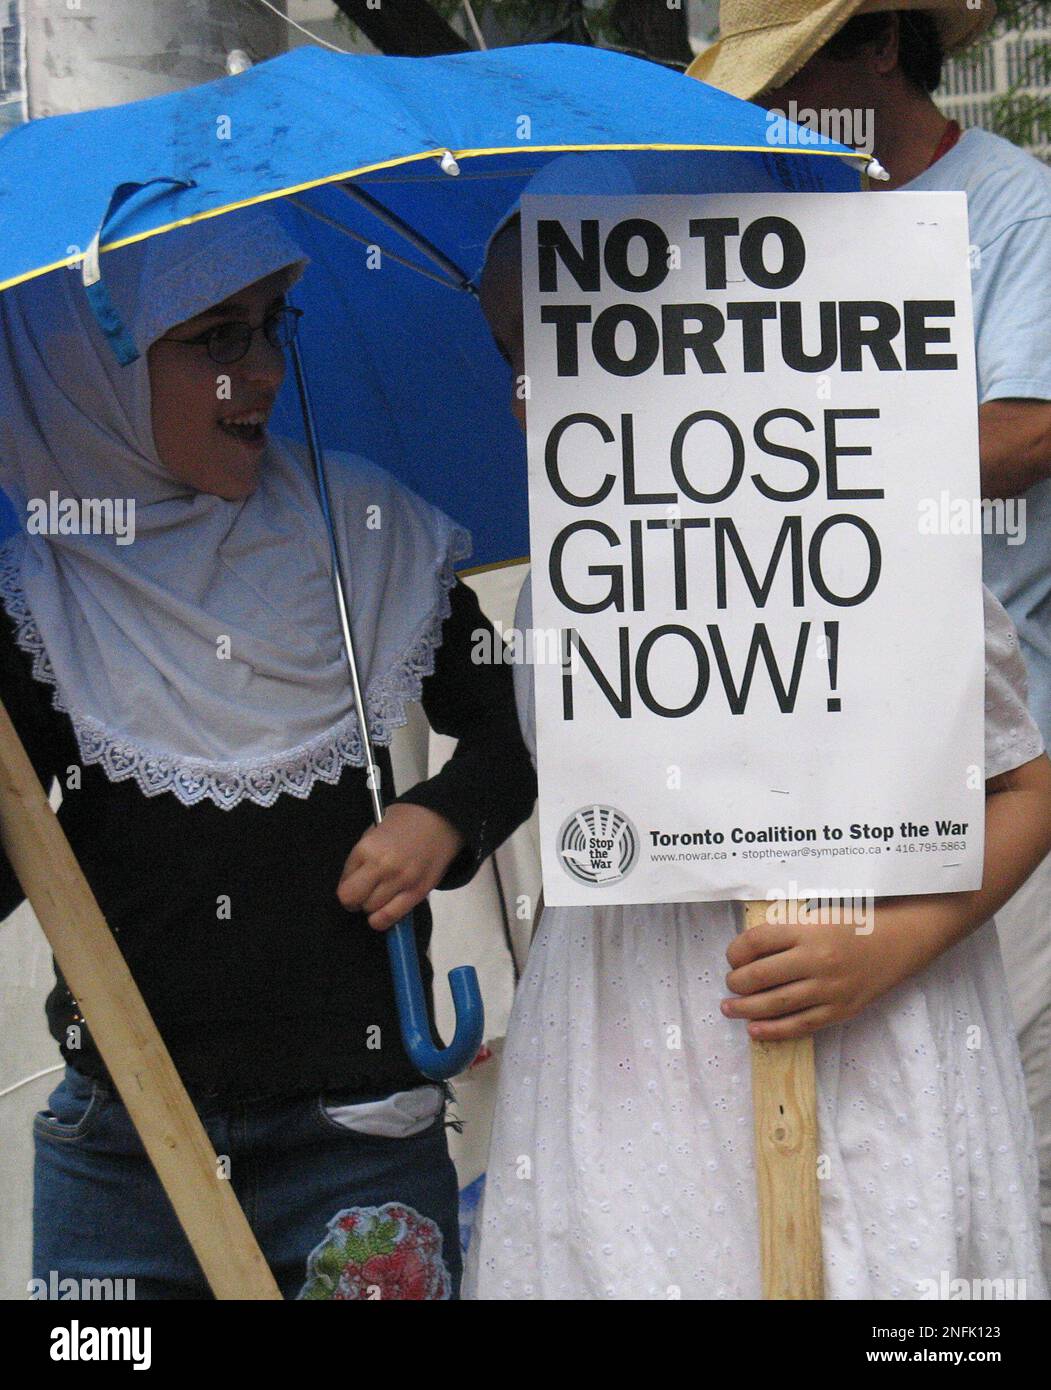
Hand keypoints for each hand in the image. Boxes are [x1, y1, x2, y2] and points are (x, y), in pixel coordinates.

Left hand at [337, 803, 465, 931]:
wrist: (439, 820)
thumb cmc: (402, 823)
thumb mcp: (374, 833)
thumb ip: (360, 860)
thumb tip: (351, 885)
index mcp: (367, 849)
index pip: (343, 886)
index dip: (347, 887)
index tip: (354, 884)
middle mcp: (382, 867)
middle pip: (354, 901)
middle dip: (355, 901)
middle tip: (364, 893)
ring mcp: (402, 881)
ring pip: (372, 912)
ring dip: (373, 907)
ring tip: (381, 895)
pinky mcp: (418, 892)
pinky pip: (391, 917)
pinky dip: (384, 918)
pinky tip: (387, 908)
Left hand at [721, 900, 951, 1040]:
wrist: (897, 942)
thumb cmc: (851, 924)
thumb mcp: (816, 914)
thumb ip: (785, 928)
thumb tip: (746, 949)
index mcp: (807, 929)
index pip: (756, 942)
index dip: (735, 952)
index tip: (732, 958)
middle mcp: (816, 959)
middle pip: (761, 975)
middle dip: (737, 982)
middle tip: (730, 984)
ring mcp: (829, 988)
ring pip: (777, 1003)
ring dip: (746, 1008)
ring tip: (729, 1008)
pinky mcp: (840, 1010)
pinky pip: (800, 1024)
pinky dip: (774, 1030)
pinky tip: (755, 1030)